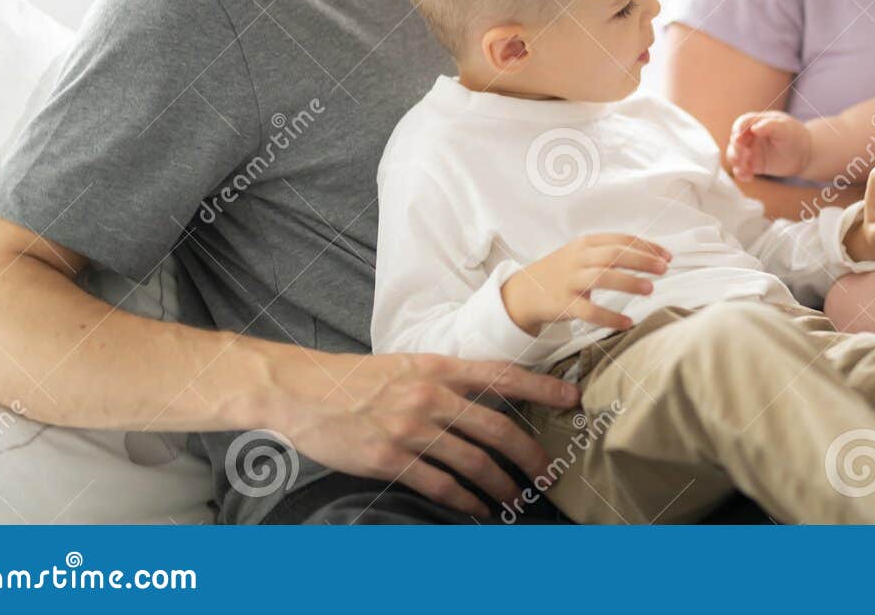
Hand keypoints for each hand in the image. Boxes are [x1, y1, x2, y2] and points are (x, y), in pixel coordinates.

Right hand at [281, 348, 581, 517]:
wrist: (302, 390)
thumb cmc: (357, 378)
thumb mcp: (408, 364)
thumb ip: (446, 378)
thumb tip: (487, 393)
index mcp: (439, 367)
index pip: (502, 375)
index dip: (541, 388)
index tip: (572, 399)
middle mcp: (431, 396)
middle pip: (497, 427)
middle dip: (530, 453)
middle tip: (548, 471)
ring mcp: (411, 430)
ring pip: (474, 461)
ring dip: (501, 484)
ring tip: (516, 498)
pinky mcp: (390, 459)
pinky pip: (440, 485)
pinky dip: (465, 501)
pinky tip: (478, 509)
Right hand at [501, 234, 671, 334]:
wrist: (526, 291)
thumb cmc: (563, 271)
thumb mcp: (582, 254)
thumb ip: (610, 252)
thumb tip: (651, 255)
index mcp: (586, 243)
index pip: (621, 239)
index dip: (646, 246)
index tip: (667, 256)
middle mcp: (578, 259)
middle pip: (613, 254)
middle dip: (641, 260)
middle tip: (664, 269)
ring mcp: (570, 281)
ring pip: (602, 277)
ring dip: (628, 282)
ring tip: (650, 289)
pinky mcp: (564, 304)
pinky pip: (590, 311)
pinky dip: (610, 317)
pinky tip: (627, 322)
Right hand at [727, 110, 810, 181]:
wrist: (805, 154)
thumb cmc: (796, 136)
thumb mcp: (785, 128)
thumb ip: (770, 126)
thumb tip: (754, 128)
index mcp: (757, 122)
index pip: (741, 123)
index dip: (737, 130)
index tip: (739, 138)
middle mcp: (751, 136)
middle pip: (734, 140)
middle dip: (736, 148)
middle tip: (746, 155)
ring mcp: (751, 150)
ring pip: (734, 155)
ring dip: (736, 161)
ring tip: (746, 168)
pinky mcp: (753, 165)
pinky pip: (741, 169)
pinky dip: (741, 174)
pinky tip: (749, 177)